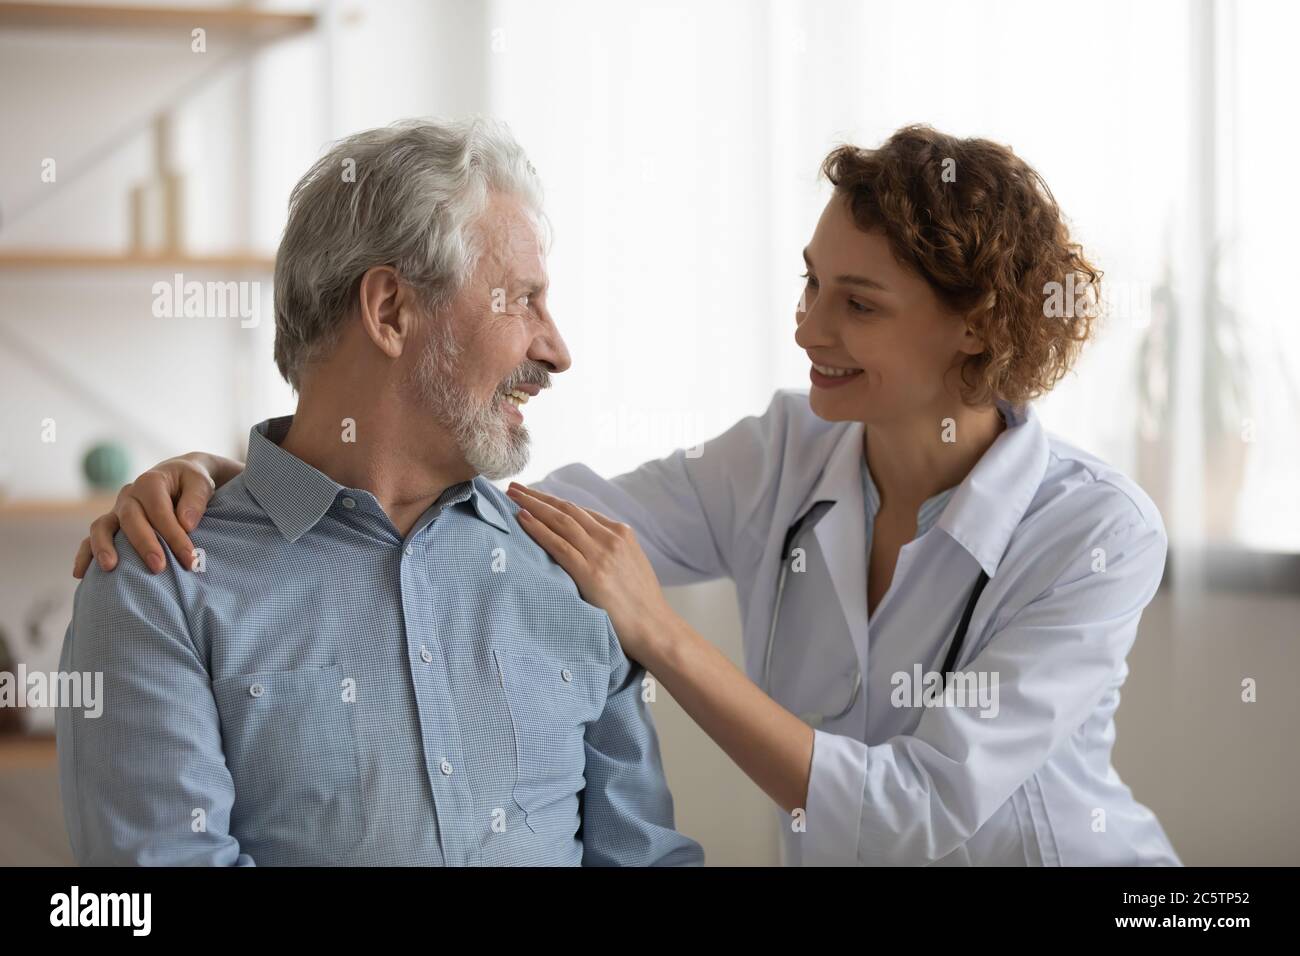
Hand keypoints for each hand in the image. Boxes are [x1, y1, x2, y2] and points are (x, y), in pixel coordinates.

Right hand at [72, 452, 243, 577]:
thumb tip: (186, 524)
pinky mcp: (112, 524)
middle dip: (144, 545)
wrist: (178, 476)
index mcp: (150, 482)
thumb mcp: (200, 483)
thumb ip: (196, 500)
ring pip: (102, 526)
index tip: (190, 558)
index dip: (174, 536)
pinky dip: (85, 554)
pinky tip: (81, 574)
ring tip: (110, 568)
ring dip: (104, 547)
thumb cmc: (191, 482)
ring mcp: (117, 510)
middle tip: (159, 568)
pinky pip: (91, 538)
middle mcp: (129, 495)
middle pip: (130, 519)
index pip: (160, 511)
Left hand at [505, 483, 677, 664]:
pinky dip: (538, 529)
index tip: (533, 497)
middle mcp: (611, 537)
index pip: (580, 511)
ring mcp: (601, 554)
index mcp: (621, 533)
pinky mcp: (591, 573)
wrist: (655, 627)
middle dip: (538, 497)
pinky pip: (559, 545)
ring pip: (560, 521)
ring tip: (511, 496)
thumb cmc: (641, 604)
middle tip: (514, 488)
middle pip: (567, 509)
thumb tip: (585, 547)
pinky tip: (522, 519)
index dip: (553, 501)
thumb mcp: (630, 565)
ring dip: (532, 505)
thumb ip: (610, 550)